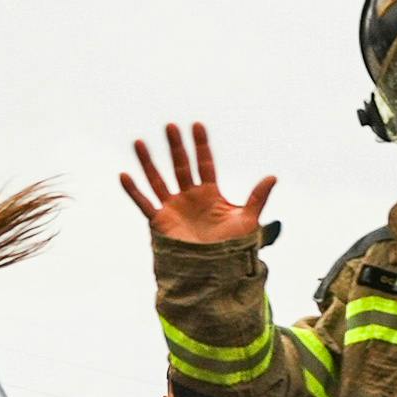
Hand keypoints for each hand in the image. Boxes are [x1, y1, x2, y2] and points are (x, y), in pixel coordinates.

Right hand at [121, 122, 276, 244]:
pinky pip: (143, 203)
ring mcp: (173, 208)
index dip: (201, 146)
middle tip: (171, 126)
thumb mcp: (247, 219)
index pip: (204, 164)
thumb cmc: (233, 248)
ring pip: (158, 180)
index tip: (197, 125)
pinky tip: (124, 175)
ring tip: (138, 143)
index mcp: (209, 194)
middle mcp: (189, 197)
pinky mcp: (160, 222)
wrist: (215, 271)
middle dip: (176, 147)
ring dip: (148, 162)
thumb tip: (273, 176)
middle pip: (180, 166)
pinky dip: (133, 191)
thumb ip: (257, 197)